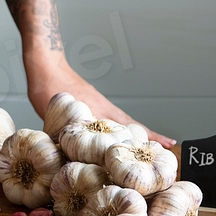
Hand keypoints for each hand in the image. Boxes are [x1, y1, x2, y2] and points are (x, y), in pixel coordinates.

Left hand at [26, 54, 175, 146]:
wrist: (45, 62)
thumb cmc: (48, 85)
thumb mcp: (53, 112)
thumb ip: (61, 132)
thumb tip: (64, 153)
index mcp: (98, 110)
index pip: (129, 127)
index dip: (147, 137)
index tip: (167, 145)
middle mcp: (103, 107)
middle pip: (133, 124)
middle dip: (151, 136)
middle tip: (170, 146)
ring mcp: (100, 104)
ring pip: (125, 120)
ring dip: (140, 130)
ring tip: (155, 141)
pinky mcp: (93, 102)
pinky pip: (113, 116)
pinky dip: (122, 125)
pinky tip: (121, 131)